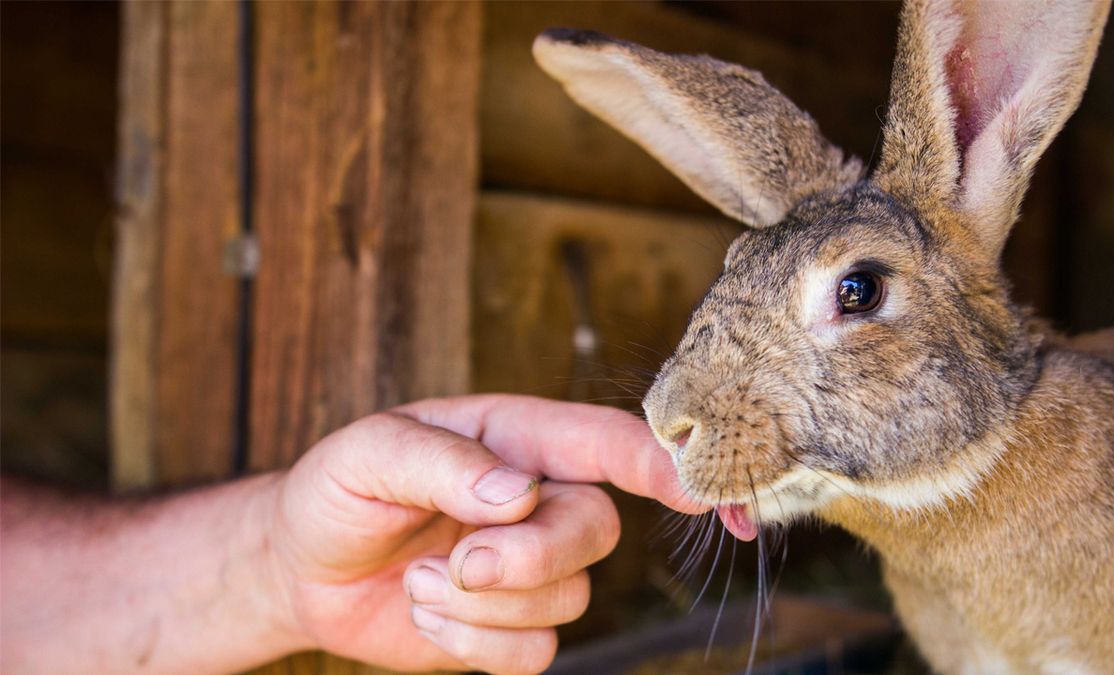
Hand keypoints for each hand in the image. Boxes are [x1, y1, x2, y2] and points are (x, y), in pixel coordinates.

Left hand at [264, 395, 697, 673]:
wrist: (302, 568)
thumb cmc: (337, 491)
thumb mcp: (368, 454)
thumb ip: (441, 462)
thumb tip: (518, 494)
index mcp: (514, 439)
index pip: (603, 441)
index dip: (659, 461)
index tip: (698, 488)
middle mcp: (538, 499)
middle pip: (595, 530)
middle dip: (531, 557)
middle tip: (460, 563)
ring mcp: (529, 567)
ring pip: (566, 598)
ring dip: (478, 603)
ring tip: (419, 578)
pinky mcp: (511, 627)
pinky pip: (534, 652)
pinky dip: (473, 645)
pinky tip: (428, 613)